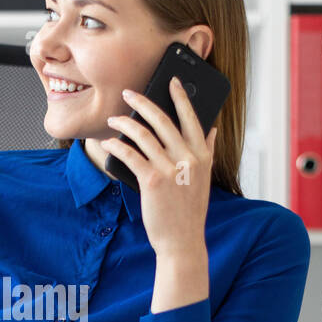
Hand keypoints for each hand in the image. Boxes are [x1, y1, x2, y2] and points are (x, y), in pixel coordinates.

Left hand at [102, 77, 215, 257]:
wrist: (182, 240)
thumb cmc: (189, 211)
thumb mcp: (204, 179)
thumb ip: (207, 152)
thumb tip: (212, 129)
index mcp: (202, 156)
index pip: (192, 118)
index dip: (181, 97)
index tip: (172, 81)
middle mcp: (188, 159)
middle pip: (163, 120)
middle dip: (143, 102)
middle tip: (129, 92)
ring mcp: (170, 169)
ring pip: (143, 134)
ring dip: (125, 123)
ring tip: (113, 119)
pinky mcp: (152, 180)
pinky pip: (130, 154)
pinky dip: (117, 146)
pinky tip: (109, 143)